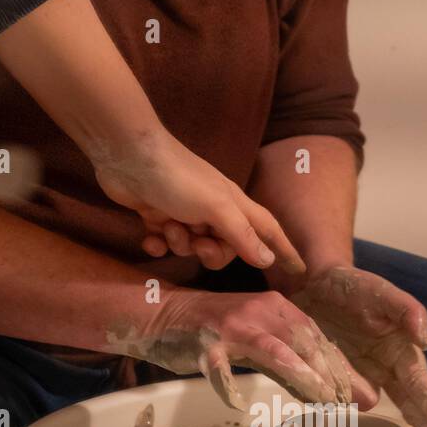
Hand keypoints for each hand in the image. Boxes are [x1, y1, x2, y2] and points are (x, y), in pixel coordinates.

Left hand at [93, 131, 305, 274]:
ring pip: (193, 248)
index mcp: (234, 204)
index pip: (267, 231)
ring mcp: (185, 213)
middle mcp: (213, 209)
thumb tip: (267, 259)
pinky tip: (150, 236)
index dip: (283, 250)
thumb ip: (241, 235)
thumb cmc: (178, 177)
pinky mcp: (158, 216)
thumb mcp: (216, 207)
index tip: (298, 270)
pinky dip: (158, 243)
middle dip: (212, 253)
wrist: (127, 155)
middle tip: (198, 243)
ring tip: (169, 226)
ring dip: (180, 244)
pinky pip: (165, 243)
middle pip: (226, 248)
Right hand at [107, 289, 357, 410]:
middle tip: (359, 401)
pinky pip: (221, 366)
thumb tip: (326, 394)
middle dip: (335, 373)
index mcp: (279, 308)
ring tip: (325, 398)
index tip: (366, 394)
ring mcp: (236, 324)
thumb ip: (290, 365)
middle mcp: (263, 311)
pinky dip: (230, 385)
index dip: (343, 368)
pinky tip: (240, 403)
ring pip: (275, 349)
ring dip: (302, 374)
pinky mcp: (208, 341)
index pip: (319, 339)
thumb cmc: (216, 331)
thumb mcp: (260, 342)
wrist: (162, 312)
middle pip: (307, 342)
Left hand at [289, 266, 426, 426]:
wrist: (313, 283)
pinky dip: (346, 414)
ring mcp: (357, 377)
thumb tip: (425, 338)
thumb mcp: (382, 293)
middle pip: (405, 398)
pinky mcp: (331, 380)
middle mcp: (382, 368)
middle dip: (421, 422)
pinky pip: (340, 400)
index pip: (417, 377)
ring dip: (389, 425)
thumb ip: (405, 311)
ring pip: (375, 406)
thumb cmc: (354, 286)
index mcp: (398, 348)